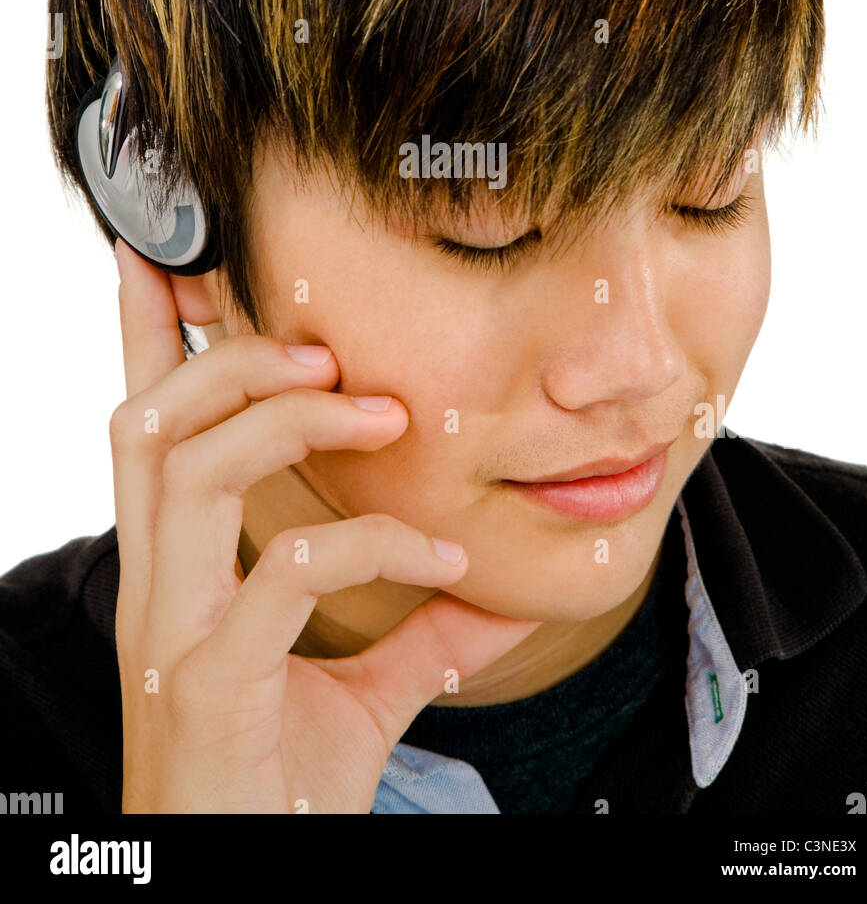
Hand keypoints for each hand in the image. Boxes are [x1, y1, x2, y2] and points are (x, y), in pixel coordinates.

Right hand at [110, 238, 539, 812]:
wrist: (242, 889)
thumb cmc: (275, 791)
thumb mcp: (355, 698)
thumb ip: (413, 637)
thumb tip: (492, 594)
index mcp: (177, 575)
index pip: (145, 433)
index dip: (142, 340)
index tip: (160, 259)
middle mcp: (157, 589)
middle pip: (150, 425)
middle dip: (223, 356)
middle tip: (319, 344)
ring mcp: (172, 634)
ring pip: (187, 472)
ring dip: (284, 421)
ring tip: (374, 413)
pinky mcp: (211, 683)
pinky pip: (283, 577)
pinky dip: (371, 547)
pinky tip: (441, 566)